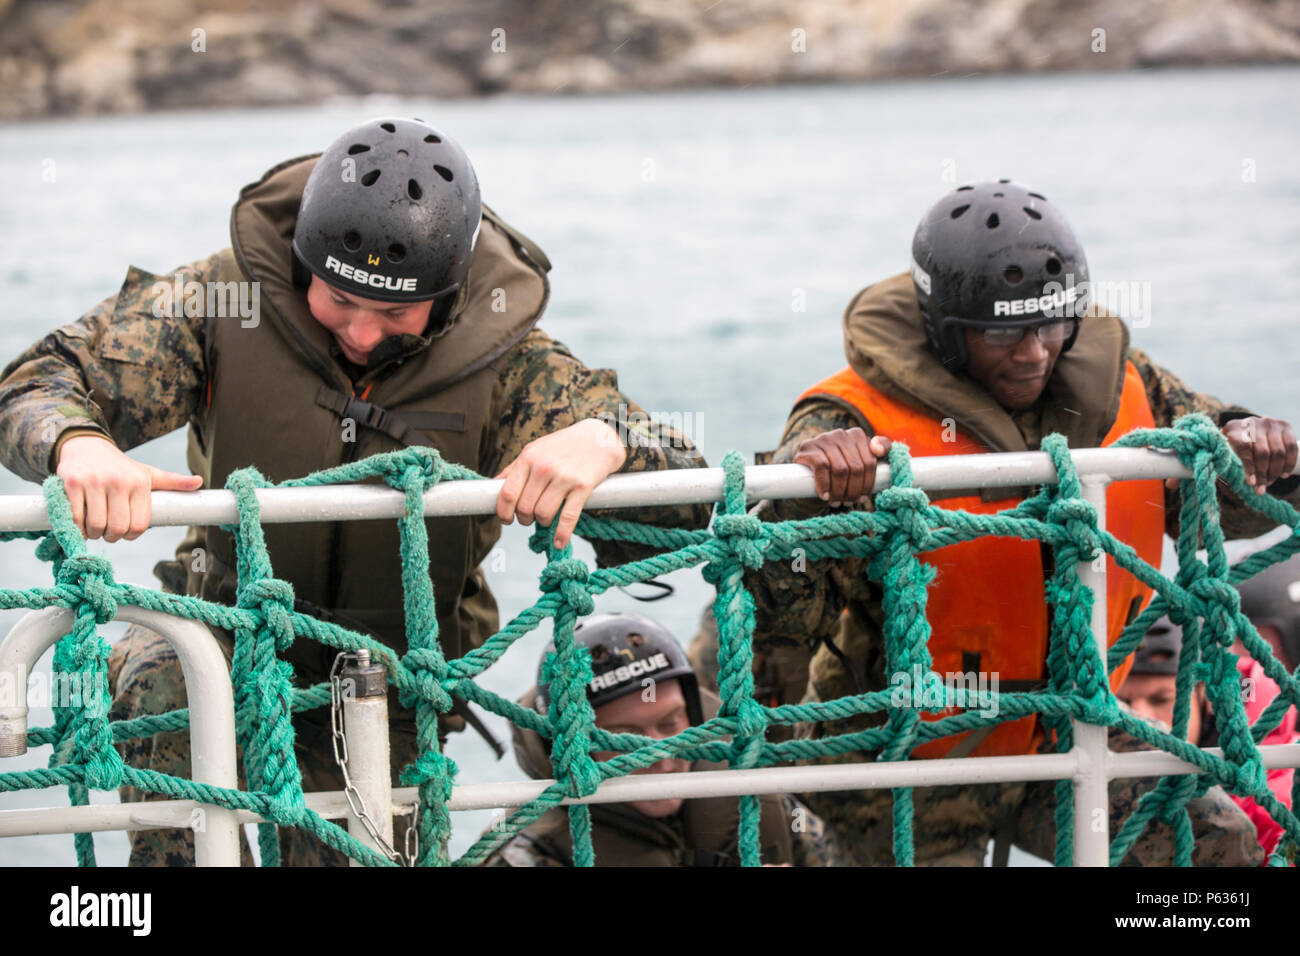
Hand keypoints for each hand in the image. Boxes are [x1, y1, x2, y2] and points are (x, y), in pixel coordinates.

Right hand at [56, 434, 203, 540]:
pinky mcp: (71, 483)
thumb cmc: (120, 467)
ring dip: (92, 534)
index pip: (139, 525)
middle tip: (107, 532)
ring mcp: (93, 482)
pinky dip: (75, 527)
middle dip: (111, 537)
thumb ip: (172, 482)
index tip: (125, 532)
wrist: (86, 446)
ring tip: (93, 527)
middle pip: (117, 529)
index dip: (131, 535)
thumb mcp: (147, 473)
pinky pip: (74, 517)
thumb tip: (200, 482)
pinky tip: (79, 522)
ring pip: (95, 526)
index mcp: (139, 482)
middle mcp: (118, 481)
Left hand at [494, 418, 627, 548]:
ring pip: (543, 514)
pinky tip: (560, 541)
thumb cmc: (565, 445)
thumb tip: (493, 486)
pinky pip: (568, 517)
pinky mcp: (583, 487)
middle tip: (529, 518)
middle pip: (524, 507)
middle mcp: (543, 467)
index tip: (506, 519)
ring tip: (546, 519)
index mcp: (528, 457)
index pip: (508, 493)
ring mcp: (564, 477)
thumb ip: (515, 467)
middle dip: (524, 519)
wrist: (599, 437)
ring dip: (542, 523)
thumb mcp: (536, 449)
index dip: (504, 512)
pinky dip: (562, 534)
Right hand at [793, 428, 890, 505]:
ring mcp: (823, 439)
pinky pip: (822, 467)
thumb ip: (880, 449)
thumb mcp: (860, 459)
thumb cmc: (837, 468)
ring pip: (840, 469)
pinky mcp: (808, 447)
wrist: (805, 471)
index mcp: (857, 435)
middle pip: (856, 468)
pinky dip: (824, 484)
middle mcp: (841, 434)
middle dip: (853, 490)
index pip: (870, 462)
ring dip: (839, 491)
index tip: (863, 498)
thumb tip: (879, 451)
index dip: (868, 484)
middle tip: (848, 503)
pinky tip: (824, 495)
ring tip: (837, 502)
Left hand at [1222, 417, 1297, 494]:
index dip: (1249, 468)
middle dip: (1263, 474)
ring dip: (1275, 471)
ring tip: (1269, 482)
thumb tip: (1244, 482)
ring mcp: (1270, 423)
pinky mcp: (1284, 426)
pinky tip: (1283, 475)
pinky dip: (1288, 464)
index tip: (1251, 483)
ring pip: (1278, 452)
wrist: (1249, 427)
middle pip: (1263, 453)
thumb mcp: (1227, 449)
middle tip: (1261, 488)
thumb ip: (1230, 460)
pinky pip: (1291, 448)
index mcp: (1234, 428)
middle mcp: (1252, 423)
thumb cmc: (1234, 444)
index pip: (1244, 449)